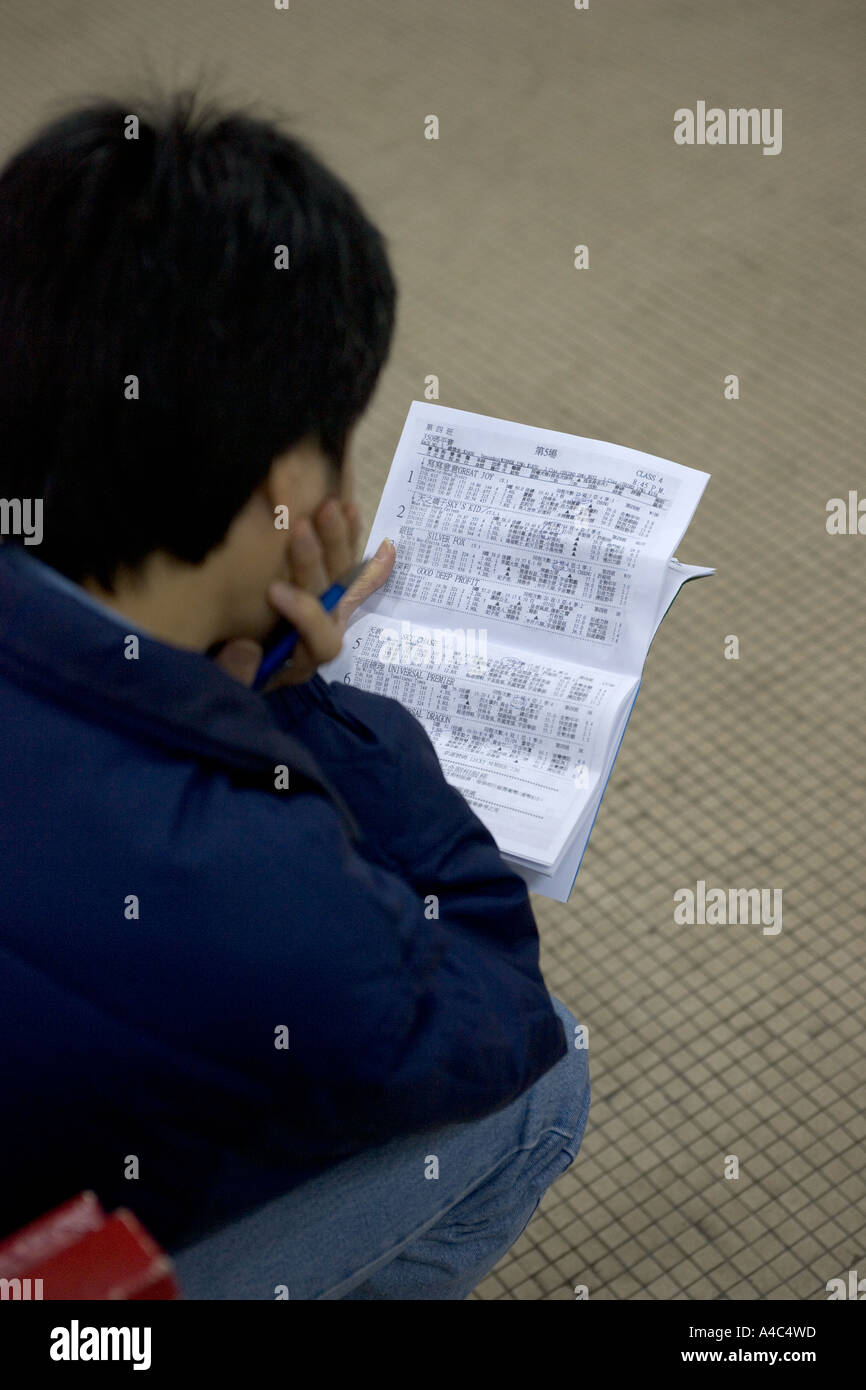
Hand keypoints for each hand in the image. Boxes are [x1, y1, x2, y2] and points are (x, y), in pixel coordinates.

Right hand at [214, 497, 394, 688]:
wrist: (217, 660)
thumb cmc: (216, 670)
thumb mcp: (220, 681)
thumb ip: (233, 673)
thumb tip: (247, 648)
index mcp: (300, 662)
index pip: (321, 642)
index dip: (306, 616)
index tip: (275, 591)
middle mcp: (318, 635)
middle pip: (333, 600)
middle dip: (317, 564)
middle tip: (301, 528)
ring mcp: (324, 609)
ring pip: (343, 576)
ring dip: (337, 541)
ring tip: (329, 507)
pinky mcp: (322, 586)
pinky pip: (343, 560)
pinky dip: (347, 534)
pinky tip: (347, 506)